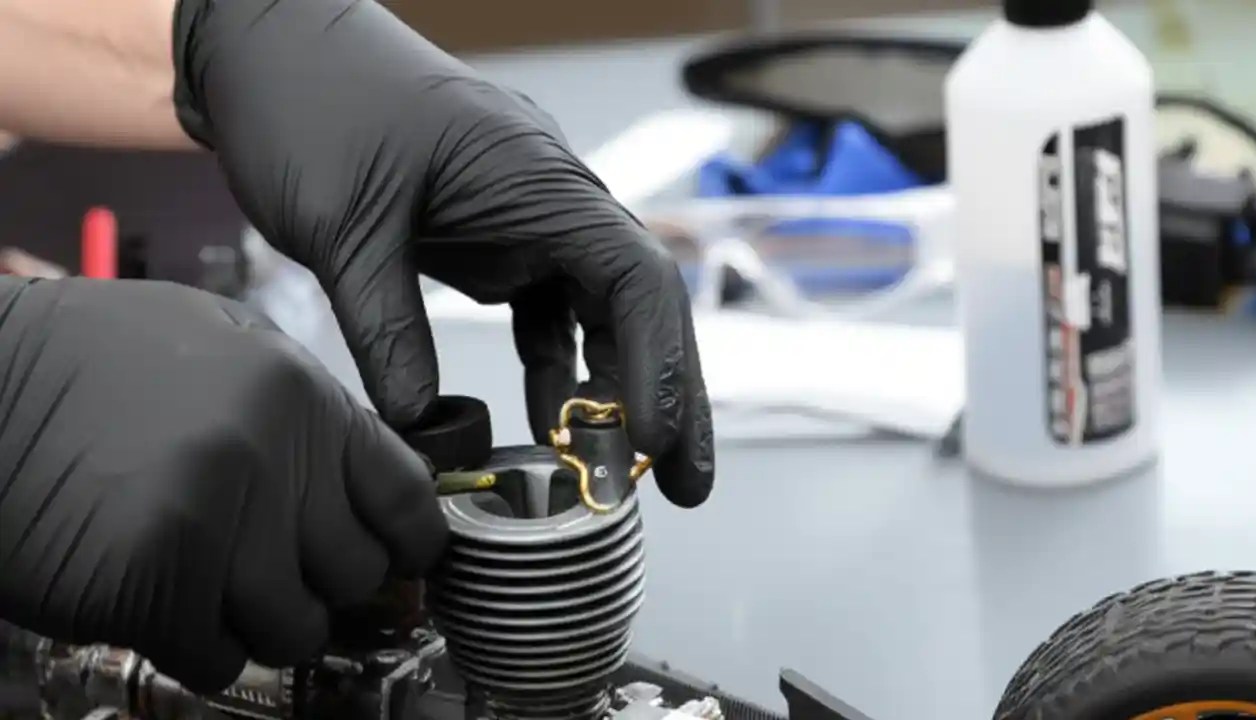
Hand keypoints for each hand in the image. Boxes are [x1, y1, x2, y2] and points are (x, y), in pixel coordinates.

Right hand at [0, 278, 444, 691]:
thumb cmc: (87, 362)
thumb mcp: (218, 340)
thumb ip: (303, 407)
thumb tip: (367, 476)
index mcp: (301, 395)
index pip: (408, 497)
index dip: (409, 541)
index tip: (398, 559)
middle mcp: (274, 459)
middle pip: (356, 574)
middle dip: (324, 585)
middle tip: (279, 572)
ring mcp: (217, 525)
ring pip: (297, 630)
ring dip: (266, 625)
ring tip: (218, 590)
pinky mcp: (155, 587)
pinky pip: (222, 659)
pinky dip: (202, 648)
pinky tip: (168, 606)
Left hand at [173, 0, 713, 506]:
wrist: (270, 48)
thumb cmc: (314, 104)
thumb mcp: (346, 226)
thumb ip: (388, 330)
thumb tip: (421, 428)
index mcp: (540, 179)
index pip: (635, 277)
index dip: (659, 364)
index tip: (653, 441)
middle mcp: (552, 200)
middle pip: (640, 304)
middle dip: (668, 392)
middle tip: (683, 482)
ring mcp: (528, 219)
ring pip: (600, 313)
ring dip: (615, 389)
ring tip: (620, 469)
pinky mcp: (495, 238)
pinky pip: (547, 312)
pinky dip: (555, 368)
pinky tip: (551, 420)